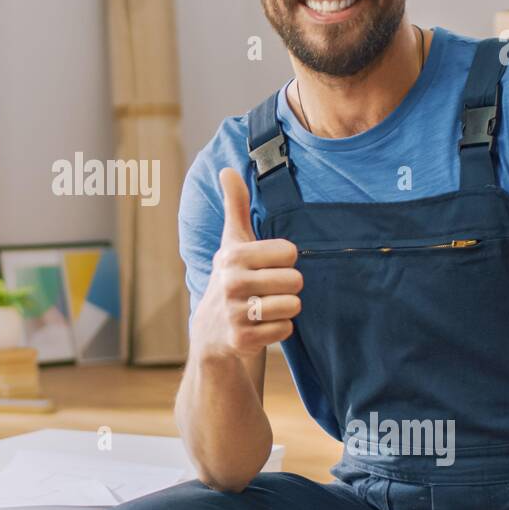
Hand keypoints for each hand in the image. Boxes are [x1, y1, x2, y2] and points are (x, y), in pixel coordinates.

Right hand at [189, 167, 302, 363]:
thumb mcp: (233, 242)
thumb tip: (228, 169)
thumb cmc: (233, 277)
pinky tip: (262, 326)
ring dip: (285, 309)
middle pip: (296, 280)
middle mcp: (231, 283)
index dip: (285, 261)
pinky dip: (279, 330)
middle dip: (289, 287)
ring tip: (266, 308)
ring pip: (293, 306)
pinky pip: (286, 330)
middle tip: (269, 290)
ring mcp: (235, 313)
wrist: (211, 331)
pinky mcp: (242, 340)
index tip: (267, 266)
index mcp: (233, 255)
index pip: (290, 252)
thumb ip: (236, 206)